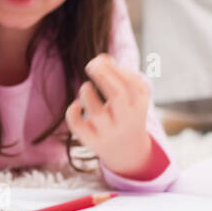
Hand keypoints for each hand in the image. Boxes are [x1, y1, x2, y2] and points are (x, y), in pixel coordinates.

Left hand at [64, 54, 153, 176]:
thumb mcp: (134, 96)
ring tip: (86, 87)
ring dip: (87, 92)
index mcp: (139, 106)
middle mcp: (126, 121)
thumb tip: (100, 59)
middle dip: (102, 75)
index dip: (115, 67)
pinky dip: (72, 112)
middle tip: (91, 64)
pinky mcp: (92, 142)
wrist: (128, 151)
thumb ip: (122, 76)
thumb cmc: (127, 113)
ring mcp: (108, 133)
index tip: (102, 59)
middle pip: (117, 95)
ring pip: (96, 112)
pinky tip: (77, 105)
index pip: (131, 83)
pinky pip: (78, 127)